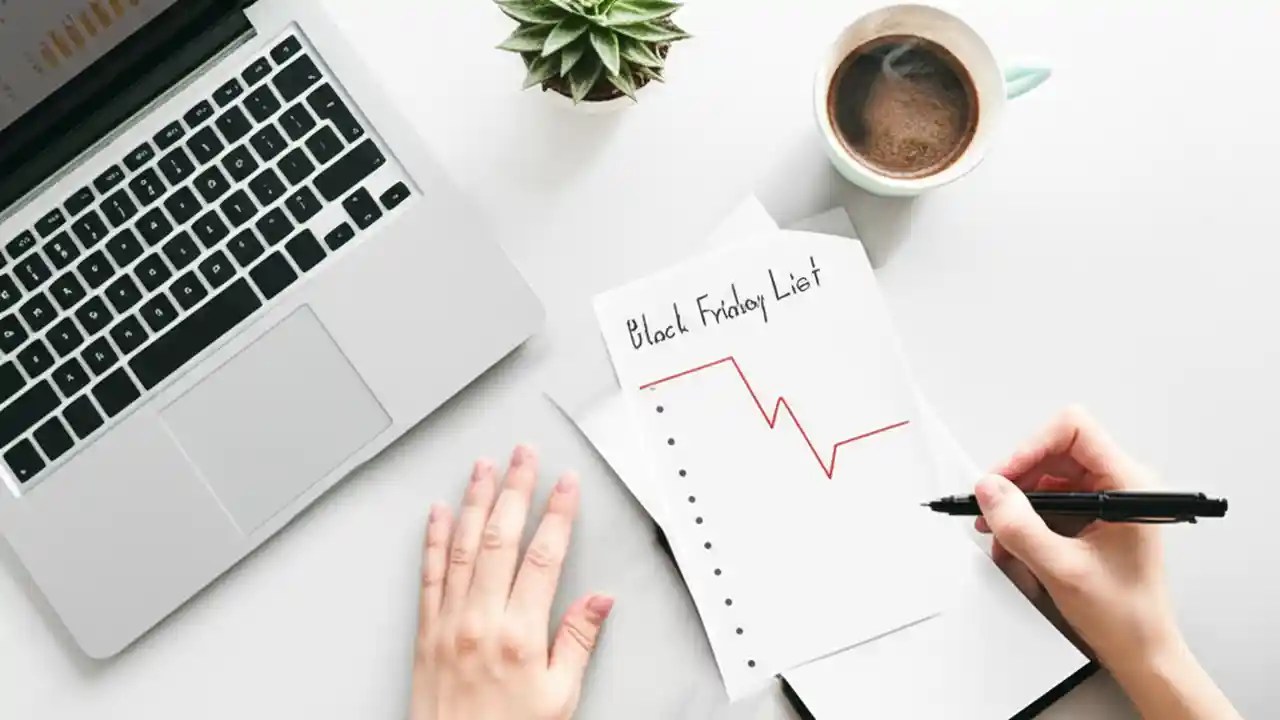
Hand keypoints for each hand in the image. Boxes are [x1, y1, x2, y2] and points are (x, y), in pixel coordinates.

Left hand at [410, 445, 613, 719]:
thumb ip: (578, 642)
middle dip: (515, 488)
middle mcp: (480, 620)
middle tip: (524, 455)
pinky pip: (430, 573)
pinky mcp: (426, 631)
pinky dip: (435, 539)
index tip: (566, 485)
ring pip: (464, 545)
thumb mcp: (560, 696)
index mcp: (520, 634)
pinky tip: (440, 512)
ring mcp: (449, 622)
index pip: (544, 556)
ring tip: (484, 467)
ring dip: (475, 500)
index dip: (558, 513)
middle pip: (502, 537)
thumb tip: (599, 601)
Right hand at [973, 407, 1176, 675]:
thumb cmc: (1123, 614)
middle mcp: (1120, 484)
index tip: (1004, 478)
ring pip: (1048, 477)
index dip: (1032, 446)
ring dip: (1018, 501)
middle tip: (991, 507)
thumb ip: (1021, 526)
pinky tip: (1013, 541)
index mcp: (1128, 485)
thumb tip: (989, 489)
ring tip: (998, 531)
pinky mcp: (1094, 516)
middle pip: (1054, 451)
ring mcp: (1107, 499)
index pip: (1074, 430)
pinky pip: (1051, 500)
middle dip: (1018, 478)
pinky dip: (1027, 517)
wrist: (1141, 650)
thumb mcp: (1062, 569)